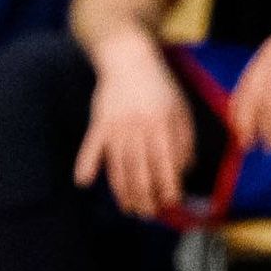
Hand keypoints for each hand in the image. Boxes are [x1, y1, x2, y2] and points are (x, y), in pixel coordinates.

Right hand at [73, 37, 196, 221]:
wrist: (129, 58)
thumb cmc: (160, 86)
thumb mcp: (180, 108)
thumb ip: (185, 139)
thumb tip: (187, 169)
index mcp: (162, 124)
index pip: (166, 164)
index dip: (169, 186)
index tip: (171, 202)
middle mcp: (139, 128)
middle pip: (141, 171)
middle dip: (146, 197)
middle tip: (148, 213)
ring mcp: (117, 126)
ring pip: (119, 166)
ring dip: (123, 192)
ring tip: (129, 208)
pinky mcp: (99, 122)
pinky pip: (91, 147)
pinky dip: (86, 164)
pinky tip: (84, 182)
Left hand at [228, 0, 270, 156]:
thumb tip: (268, 95)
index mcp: (266, 55)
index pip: (245, 87)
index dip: (239, 111)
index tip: (238, 130)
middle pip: (254, 98)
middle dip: (248, 123)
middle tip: (247, 145)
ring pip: (270, 105)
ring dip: (267, 129)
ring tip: (268, 147)